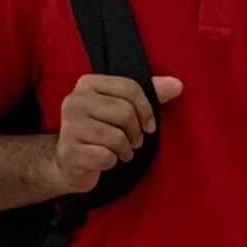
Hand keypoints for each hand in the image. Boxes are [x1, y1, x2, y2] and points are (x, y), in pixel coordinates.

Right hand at [44, 74, 179, 195]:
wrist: (70, 163)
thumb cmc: (100, 132)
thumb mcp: (122, 108)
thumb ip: (150, 94)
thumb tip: (177, 85)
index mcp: (87, 84)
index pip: (130, 88)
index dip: (146, 109)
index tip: (149, 126)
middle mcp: (74, 101)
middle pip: (124, 112)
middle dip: (136, 132)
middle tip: (135, 142)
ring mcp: (69, 127)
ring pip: (116, 137)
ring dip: (126, 149)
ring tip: (122, 151)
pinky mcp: (70, 152)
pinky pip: (106, 156)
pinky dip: (112, 162)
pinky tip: (107, 160)